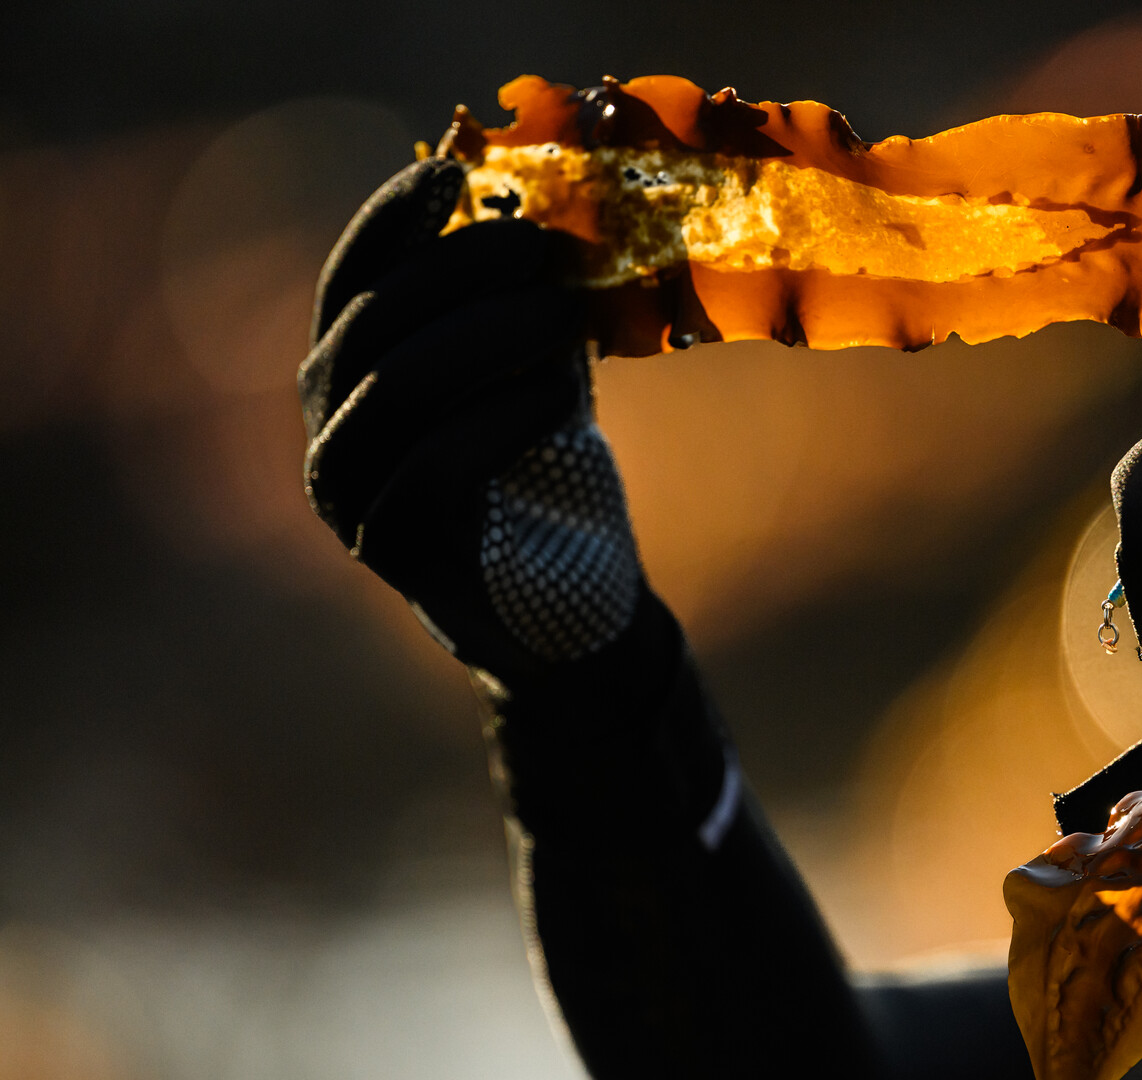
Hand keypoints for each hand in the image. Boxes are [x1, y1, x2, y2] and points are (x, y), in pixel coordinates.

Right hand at [300, 156, 641, 684]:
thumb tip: (549, 212)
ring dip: (486, 338)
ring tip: (563, 315)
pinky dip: (502, 417)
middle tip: (539, 246)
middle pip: (372, 326)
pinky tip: (560, 394)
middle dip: (456, 272)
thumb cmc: (545, 472)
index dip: (392, 221)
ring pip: (396, 390)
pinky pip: (437, 466)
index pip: (352, 281)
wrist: (568, 602)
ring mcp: (351, 494)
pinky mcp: (396, 549)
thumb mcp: (534, 371)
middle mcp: (330, 428)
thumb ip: (524, 306)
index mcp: (349, 374)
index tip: (455, 172)